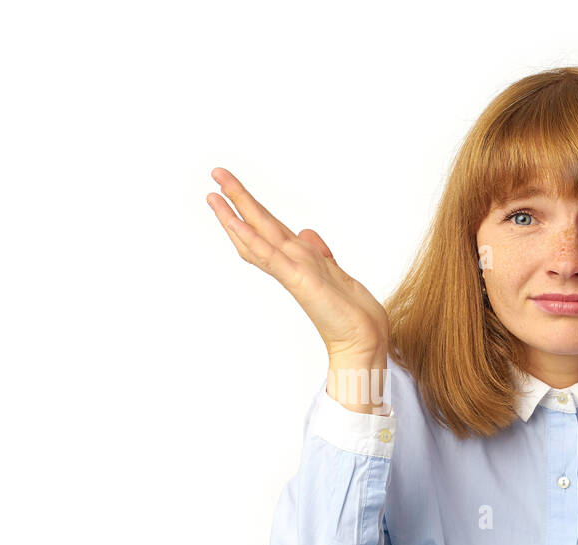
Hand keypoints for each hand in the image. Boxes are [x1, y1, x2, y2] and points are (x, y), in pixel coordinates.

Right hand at [206, 167, 389, 362]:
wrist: (363, 338)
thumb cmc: (351, 313)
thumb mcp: (336, 272)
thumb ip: (319, 252)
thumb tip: (306, 233)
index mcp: (299, 258)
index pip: (267, 229)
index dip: (249, 207)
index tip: (231, 188)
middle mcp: (292, 262)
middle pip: (257, 225)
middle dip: (236, 199)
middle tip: (215, 173)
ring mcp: (292, 270)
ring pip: (257, 237)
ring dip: (234, 215)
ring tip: (214, 195)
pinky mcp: (298, 280)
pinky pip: (270, 256)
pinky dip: (251, 240)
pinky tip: (235, 224)